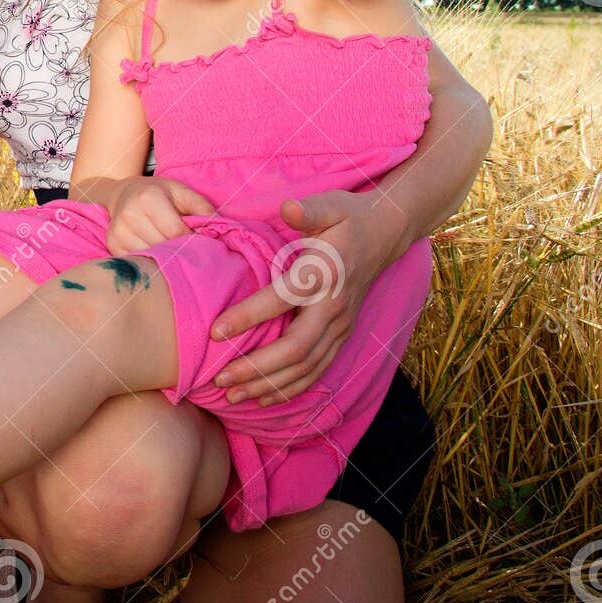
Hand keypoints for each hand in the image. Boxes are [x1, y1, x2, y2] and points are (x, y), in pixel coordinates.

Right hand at [104, 176, 216, 254]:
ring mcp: (118, 231)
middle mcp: (129, 215)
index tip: (202, 245)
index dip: (192, 241)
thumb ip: (202, 209)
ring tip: (174, 254)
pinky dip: (150, 263)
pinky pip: (137, 262)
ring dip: (165, 259)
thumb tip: (223, 230)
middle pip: (163, 246)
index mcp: (148, 198)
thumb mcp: (182, 192)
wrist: (124, 193)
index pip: (175, 231)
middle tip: (191, 252)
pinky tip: (157, 256)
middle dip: (180, 251)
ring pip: (150, 257)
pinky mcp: (112, 244)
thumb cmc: (158, 192)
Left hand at [208, 189, 406, 404]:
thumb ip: (310, 210)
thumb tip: (288, 207)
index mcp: (326, 273)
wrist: (386, 233)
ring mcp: (341, 325)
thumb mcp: (332, 204)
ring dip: (269, 385)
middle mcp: (335, 306)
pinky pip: (318, 371)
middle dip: (256, 367)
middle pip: (296, 348)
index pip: (283, 299)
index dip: (249, 316)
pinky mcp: (342, 336)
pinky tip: (263, 398)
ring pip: (306, 367)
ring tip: (232, 396)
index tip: (214, 330)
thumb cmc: (348, 216)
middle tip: (219, 378)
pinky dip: (291, 389)